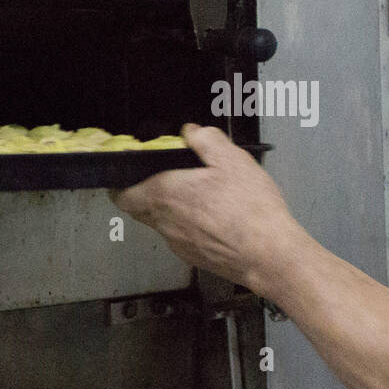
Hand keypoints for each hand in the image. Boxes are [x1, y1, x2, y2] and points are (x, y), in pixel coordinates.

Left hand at [111, 124, 307, 295]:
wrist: (268, 255)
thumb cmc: (249, 209)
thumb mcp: (231, 160)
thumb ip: (206, 140)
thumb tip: (191, 132)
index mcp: (164, 194)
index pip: (121, 194)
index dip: (120, 184)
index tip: (127, 175)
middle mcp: (163, 221)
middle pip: (138, 209)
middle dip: (143, 194)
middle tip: (162, 180)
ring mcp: (176, 243)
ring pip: (159, 223)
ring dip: (168, 210)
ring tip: (194, 196)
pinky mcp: (192, 257)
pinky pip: (180, 237)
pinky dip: (187, 226)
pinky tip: (212, 218)